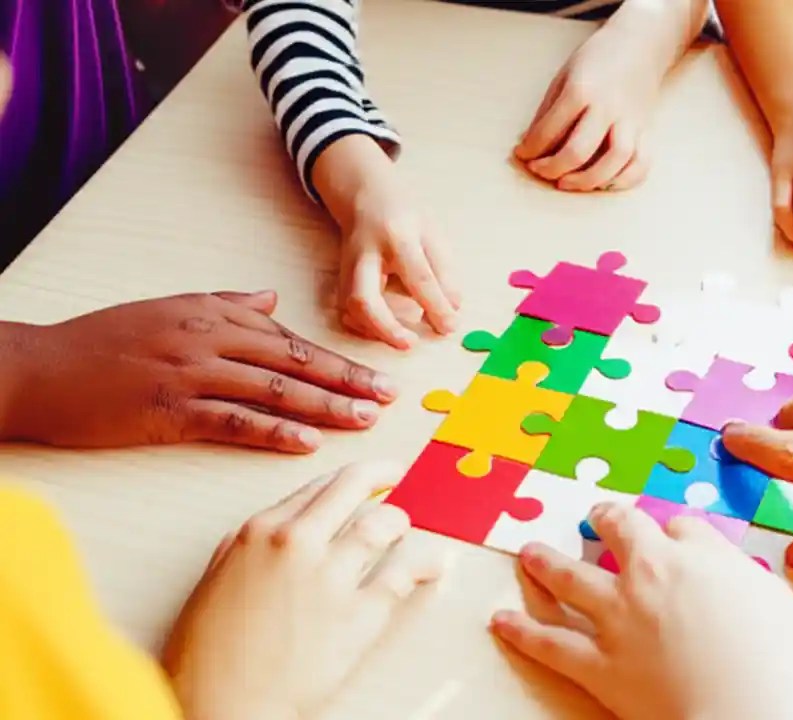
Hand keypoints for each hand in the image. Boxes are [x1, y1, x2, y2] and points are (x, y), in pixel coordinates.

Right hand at [1, 291, 395, 452]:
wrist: (41, 368)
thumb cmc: (103, 339)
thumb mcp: (168, 306)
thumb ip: (225, 303)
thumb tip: (271, 300)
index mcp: (213, 315)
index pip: (291, 339)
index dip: (338, 360)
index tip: (377, 374)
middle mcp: (209, 341)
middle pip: (295, 362)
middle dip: (348, 381)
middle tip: (391, 397)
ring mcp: (191, 376)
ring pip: (274, 390)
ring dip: (325, 407)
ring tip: (365, 420)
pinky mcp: (170, 412)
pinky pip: (233, 421)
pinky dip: (273, 431)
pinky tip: (307, 441)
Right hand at [163, 462, 444, 719]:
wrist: (224, 705)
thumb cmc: (209, 654)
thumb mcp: (217, 580)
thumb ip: (255, 547)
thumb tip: (286, 528)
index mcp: (260, 532)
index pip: (318, 486)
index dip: (348, 477)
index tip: (365, 476)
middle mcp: (298, 543)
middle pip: (353, 489)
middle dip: (382, 475)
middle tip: (397, 474)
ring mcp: (331, 577)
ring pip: (383, 525)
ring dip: (400, 521)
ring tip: (406, 527)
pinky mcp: (359, 614)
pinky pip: (402, 576)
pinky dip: (422, 567)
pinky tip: (429, 566)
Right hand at [334, 152, 460, 347]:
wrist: (364, 196)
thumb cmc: (404, 216)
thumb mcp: (432, 234)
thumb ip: (444, 271)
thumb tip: (453, 308)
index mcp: (397, 236)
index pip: (418, 278)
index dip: (436, 307)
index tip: (450, 326)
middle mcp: (366, 253)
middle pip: (364, 298)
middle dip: (386, 328)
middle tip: (411, 344)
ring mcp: (347, 267)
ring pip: (350, 308)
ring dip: (375, 331)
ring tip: (403, 339)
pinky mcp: (339, 278)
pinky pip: (347, 310)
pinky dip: (365, 326)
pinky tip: (385, 330)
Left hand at [491, 504, 792, 719]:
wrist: (747, 716)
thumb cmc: (777, 665)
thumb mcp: (782, 604)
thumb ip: (748, 578)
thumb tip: (737, 570)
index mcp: (695, 557)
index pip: (680, 525)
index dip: (676, 530)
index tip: (673, 534)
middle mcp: (648, 577)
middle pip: (618, 530)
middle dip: (604, 519)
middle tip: (595, 516)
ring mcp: (616, 619)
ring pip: (569, 577)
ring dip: (545, 562)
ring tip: (529, 553)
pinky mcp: (598, 665)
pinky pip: (550, 644)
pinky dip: (522, 632)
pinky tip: (501, 621)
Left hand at [514, 14, 675, 191]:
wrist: (640, 45)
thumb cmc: (596, 61)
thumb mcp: (564, 76)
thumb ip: (549, 112)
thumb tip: (532, 147)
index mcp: (581, 90)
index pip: (550, 129)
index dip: (531, 149)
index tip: (523, 155)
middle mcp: (608, 107)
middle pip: (580, 151)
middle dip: (554, 169)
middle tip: (541, 172)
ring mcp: (631, 121)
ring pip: (615, 161)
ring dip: (588, 181)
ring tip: (568, 183)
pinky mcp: (646, 131)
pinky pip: (641, 164)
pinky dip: (624, 181)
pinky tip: (605, 184)